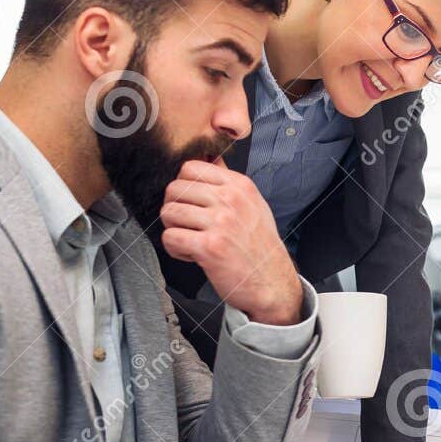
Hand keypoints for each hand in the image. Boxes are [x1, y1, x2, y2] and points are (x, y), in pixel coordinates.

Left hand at [160, 158, 302, 324]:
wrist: (272, 282)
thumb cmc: (260, 247)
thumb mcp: (253, 205)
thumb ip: (228, 182)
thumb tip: (210, 159)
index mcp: (240, 186)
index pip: (190, 168)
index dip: (184, 187)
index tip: (192, 203)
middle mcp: (231, 200)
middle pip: (174, 189)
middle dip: (176, 209)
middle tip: (190, 225)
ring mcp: (220, 222)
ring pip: (168, 212)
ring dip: (175, 229)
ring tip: (191, 240)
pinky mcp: (209, 246)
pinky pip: (170, 237)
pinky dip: (176, 249)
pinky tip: (192, 254)